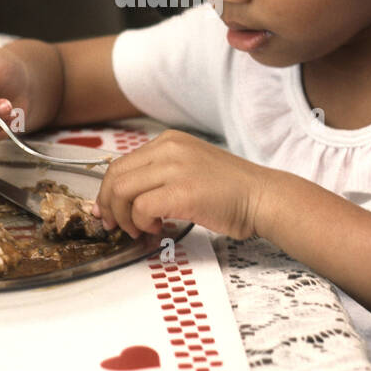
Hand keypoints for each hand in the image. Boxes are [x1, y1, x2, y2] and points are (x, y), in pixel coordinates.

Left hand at [92, 129, 271, 240]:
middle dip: (108, 205)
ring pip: (121, 191)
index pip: (121, 163)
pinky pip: (141, 208)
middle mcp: (169, 148)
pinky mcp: (182, 191)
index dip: (107, 191)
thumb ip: (160, 175)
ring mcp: (175, 168)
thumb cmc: (231, 191)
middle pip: (115, 176)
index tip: (107, 211)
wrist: (263, 197)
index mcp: (169, 141)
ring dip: (123, 217)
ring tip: (139, 229)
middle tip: (115, 225)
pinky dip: (141, 223)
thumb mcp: (190, 167)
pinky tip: (157, 228)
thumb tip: (125, 198)